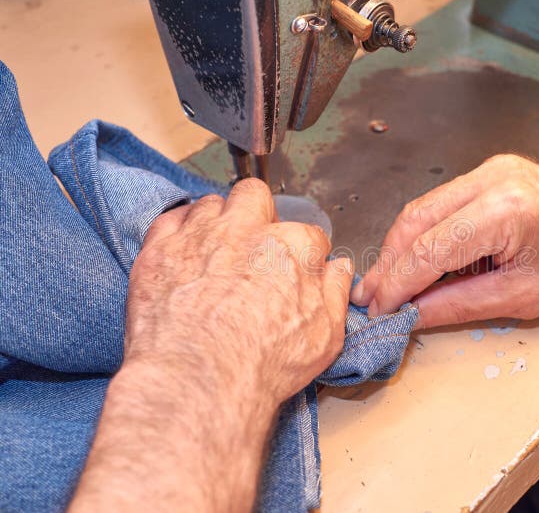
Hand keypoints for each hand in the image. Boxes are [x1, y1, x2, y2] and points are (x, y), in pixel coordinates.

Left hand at [126, 178, 352, 404]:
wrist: (200, 379)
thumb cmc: (262, 362)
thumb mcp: (326, 336)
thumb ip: (335, 293)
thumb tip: (338, 270)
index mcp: (292, 247)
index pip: (309, 235)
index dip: (305, 254)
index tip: (297, 271)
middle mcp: (247, 230)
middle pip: (255, 198)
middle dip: (258, 214)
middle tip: (255, 244)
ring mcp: (200, 235)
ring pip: (211, 204)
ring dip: (216, 221)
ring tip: (215, 250)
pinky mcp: (160, 250)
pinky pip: (169, 218)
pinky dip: (177, 229)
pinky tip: (183, 251)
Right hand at [352, 154, 538, 328]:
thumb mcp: (524, 296)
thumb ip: (460, 303)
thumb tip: (415, 313)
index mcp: (504, 209)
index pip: (428, 249)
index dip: (398, 283)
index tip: (379, 309)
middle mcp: (491, 179)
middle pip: (415, 220)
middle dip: (390, 262)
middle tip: (371, 297)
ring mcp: (490, 170)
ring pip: (423, 208)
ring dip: (402, 247)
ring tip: (389, 284)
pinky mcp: (491, 172)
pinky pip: (442, 202)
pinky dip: (424, 233)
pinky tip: (418, 260)